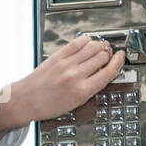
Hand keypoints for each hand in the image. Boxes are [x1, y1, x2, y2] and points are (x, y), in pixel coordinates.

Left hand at [4, 34, 126, 127]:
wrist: (24, 101)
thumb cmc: (46, 105)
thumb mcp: (75, 103)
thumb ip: (91, 87)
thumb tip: (104, 72)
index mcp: (82, 91)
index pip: (110, 71)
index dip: (119, 62)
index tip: (121, 57)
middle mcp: (75, 76)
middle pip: (103, 56)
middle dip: (109, 54)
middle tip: (110, 53)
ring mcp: (65, 65)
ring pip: (93, 46)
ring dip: (100, 45)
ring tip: (101, 47)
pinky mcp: (56, 57)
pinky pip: (77, 42)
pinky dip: (86, 40)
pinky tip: (87, 42)